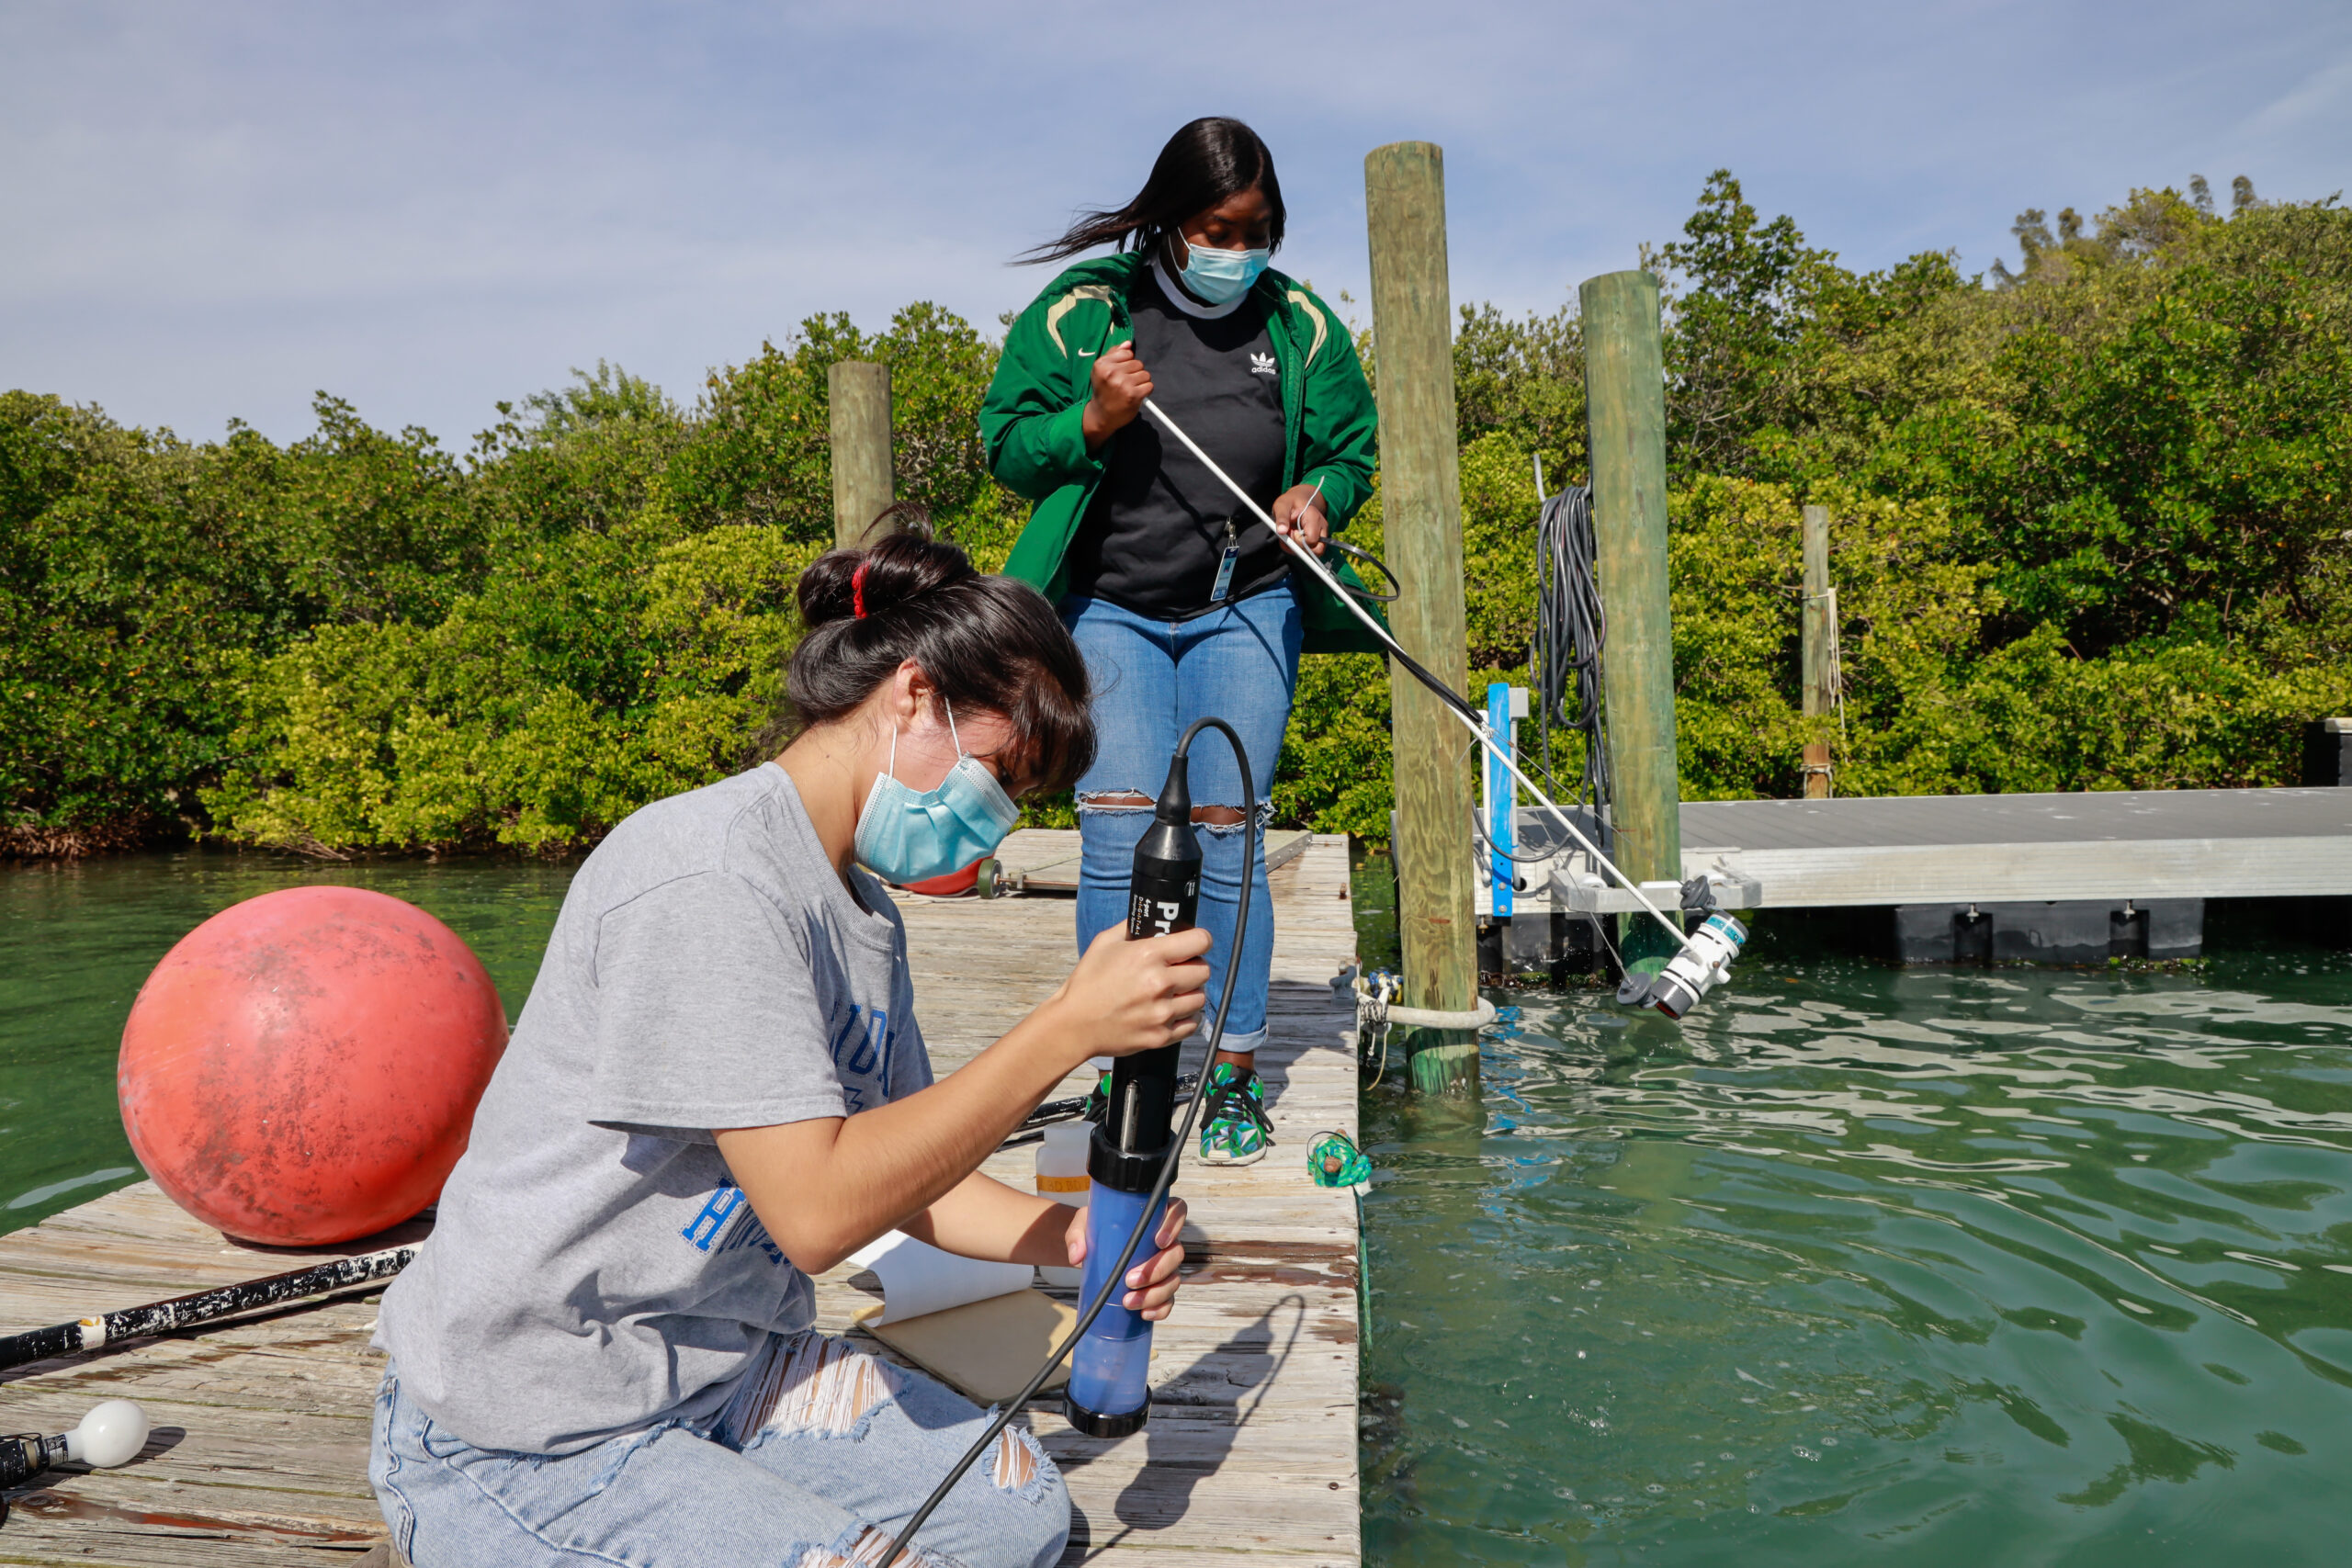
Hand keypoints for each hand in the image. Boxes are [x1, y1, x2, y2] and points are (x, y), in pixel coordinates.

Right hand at [1049, 923, 1211, 1061]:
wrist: (1074, 1025)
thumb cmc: (1087, 983)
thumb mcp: (1105, 943)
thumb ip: (1132, 927)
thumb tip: (1152, 918)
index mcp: (1147, 955)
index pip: (1200, 942)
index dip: (1200, 940)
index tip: (1196, 944)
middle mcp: (1159, 983)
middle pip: (1203, 971)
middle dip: (1194, 967)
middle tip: (1180, 969)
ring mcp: (1161, 1013)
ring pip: (1200, 998)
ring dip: (1190, 993)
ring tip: (1173, 992)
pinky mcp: (1160, 1036)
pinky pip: (1192, 1024)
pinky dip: (1185, 1018)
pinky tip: (1170, 1011)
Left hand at [1066, 1196, 1189, 1319]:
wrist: (1092, 1253)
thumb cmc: (1094, 1231)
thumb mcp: (1083, 1225)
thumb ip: (1077, 1234)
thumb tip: (1078, 1256)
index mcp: (1152, 1218)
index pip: (1176, 1211)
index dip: (1174, 1225)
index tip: (1158, 1240)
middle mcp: (1164, 1242)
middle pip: (1176, 1253)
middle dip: (1156, 1270)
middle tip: (1130, 1280)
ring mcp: (1165, 1266)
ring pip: (1173, 1279)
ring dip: (1154, 1293)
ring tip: (1128, 1301)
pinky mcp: (1160, 1287)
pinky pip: (1169, 1300)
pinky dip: (1160, 1309)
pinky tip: (1144, 1313)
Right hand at [1081, 342, 1152, 450]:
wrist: (1102, 415)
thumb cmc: (1103, 391)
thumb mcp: (1102, 370)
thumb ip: (1114, 354)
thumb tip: (1128, 344)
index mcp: (1102, 364)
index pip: (1127, 353)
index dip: (1126, 363)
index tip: (1119, 373)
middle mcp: (1111, 373)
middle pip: (1138, 363)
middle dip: (1134, 373)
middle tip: (1124, 384)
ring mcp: (1123, 384)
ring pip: (1145, 374)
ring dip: (1141, 382)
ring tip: (1129, 390)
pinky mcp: (1133, 395)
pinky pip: (1149, 385)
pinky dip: (1145, 391)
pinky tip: (1135, 396)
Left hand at [1271, 483, 1329, 554]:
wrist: (1299, 499)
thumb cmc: (1290, 502)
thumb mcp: (1281, 506)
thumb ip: (1281, 518)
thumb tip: (1281, 531)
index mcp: (1314, 517)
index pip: (1311, 539)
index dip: (1299, 541)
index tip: (1291, 532)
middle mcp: (1322, 526)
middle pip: (1318, 549)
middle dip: (1302, 548)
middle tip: (1292, 535)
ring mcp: (1323, 533)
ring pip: (1316, 552)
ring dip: (1301, 549)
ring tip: (1293, 536)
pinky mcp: (1320, 538)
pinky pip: (1313, 551)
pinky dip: (1302, 549)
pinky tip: (1295, 539)